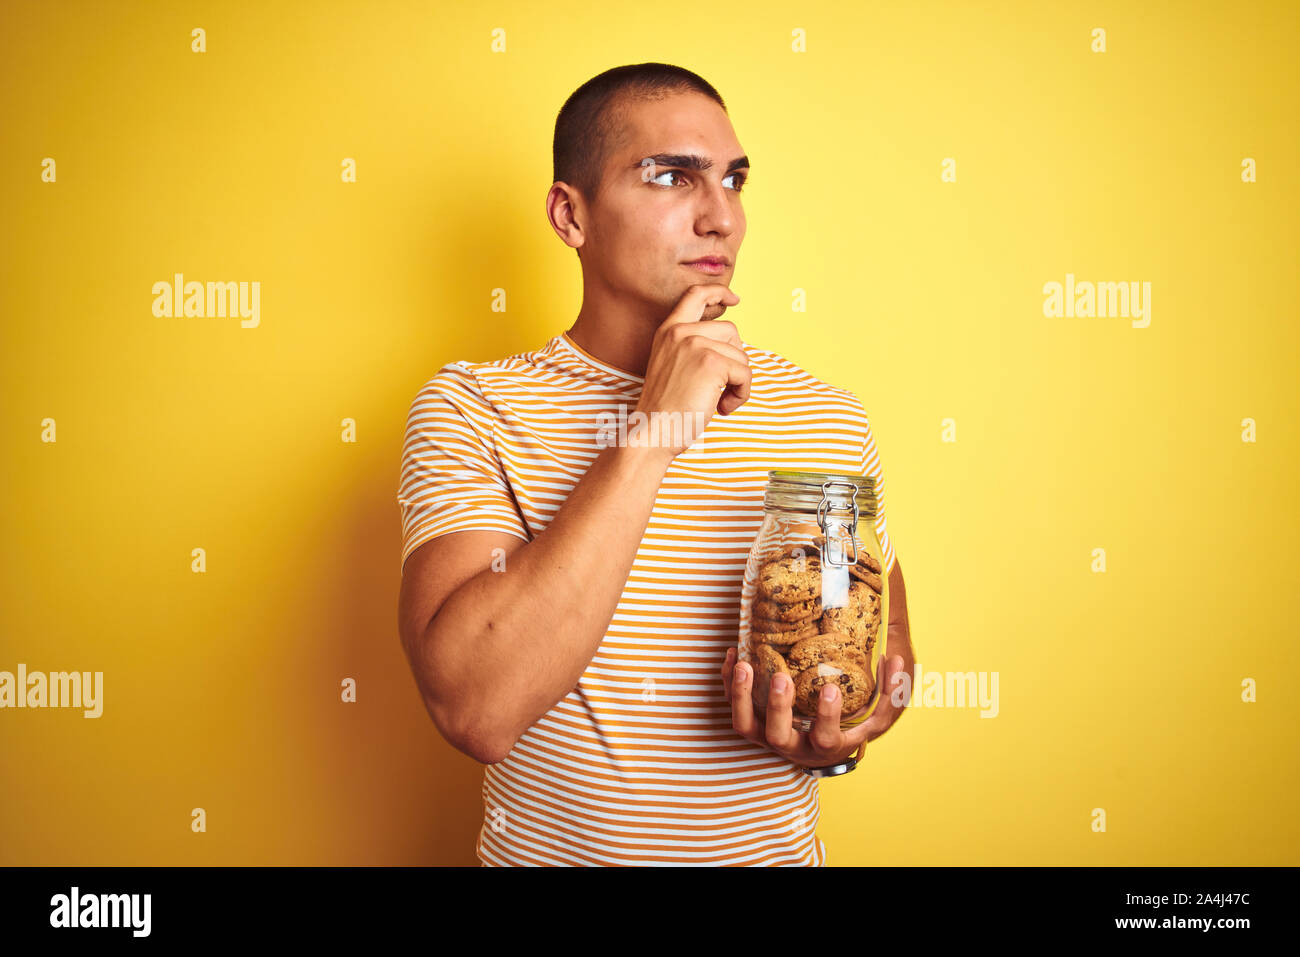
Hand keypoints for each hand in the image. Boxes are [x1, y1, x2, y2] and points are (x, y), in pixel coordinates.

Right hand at [634, 284, 750, 458]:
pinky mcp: (712, 362)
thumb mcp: (673, 367)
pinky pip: (745, 374)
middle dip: (735, 359)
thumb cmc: (666, 409)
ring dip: (739, 382)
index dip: (718, 292)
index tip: (734, 299)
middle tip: (722, 387)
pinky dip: (742, 394)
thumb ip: (693, 348)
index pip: (695, 294)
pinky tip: (723, 408)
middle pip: (731, 331)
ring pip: (741, 355)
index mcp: (668, 331)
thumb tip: (732, 344)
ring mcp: (696, 344)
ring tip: (720, 401)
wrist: (653, 432)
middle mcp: (680, 332)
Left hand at [720, 646, 907, 766]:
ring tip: (745, 664)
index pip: (826, 739)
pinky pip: (733, 705)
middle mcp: (793, 745)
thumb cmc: (853, 725)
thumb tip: (895, 661)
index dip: (828, 717)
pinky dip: (729, 683)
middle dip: (778, 708)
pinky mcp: (752, 721)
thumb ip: (892, 692)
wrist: (825, 743)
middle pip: (778, 736)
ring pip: (745, 725)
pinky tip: (733, 656)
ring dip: (741, 696)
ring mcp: (768, 735)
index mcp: (826, 746)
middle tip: (782, 678)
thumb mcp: (878, 715)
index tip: (832, 688)